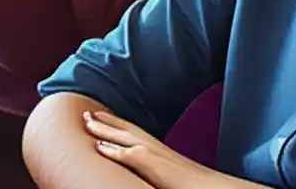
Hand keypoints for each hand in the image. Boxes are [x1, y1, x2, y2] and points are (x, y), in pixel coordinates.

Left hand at [84, 111, 254, 188]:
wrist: (209, 187)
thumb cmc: (191, 183)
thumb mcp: (169, 170)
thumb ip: (156, 167)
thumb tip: (149, 170)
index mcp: (158, 147)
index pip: (133, 130)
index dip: (116, 122)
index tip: (102, 116)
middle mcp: (154, 145)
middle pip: (124, 127)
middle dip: (105, 120)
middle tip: (86, 114)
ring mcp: (152, 152)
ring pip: (122, 136)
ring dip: (103, 129)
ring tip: (86, 123)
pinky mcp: (151, 163)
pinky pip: (127, 154)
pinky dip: (112, 149)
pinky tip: (97, 146)